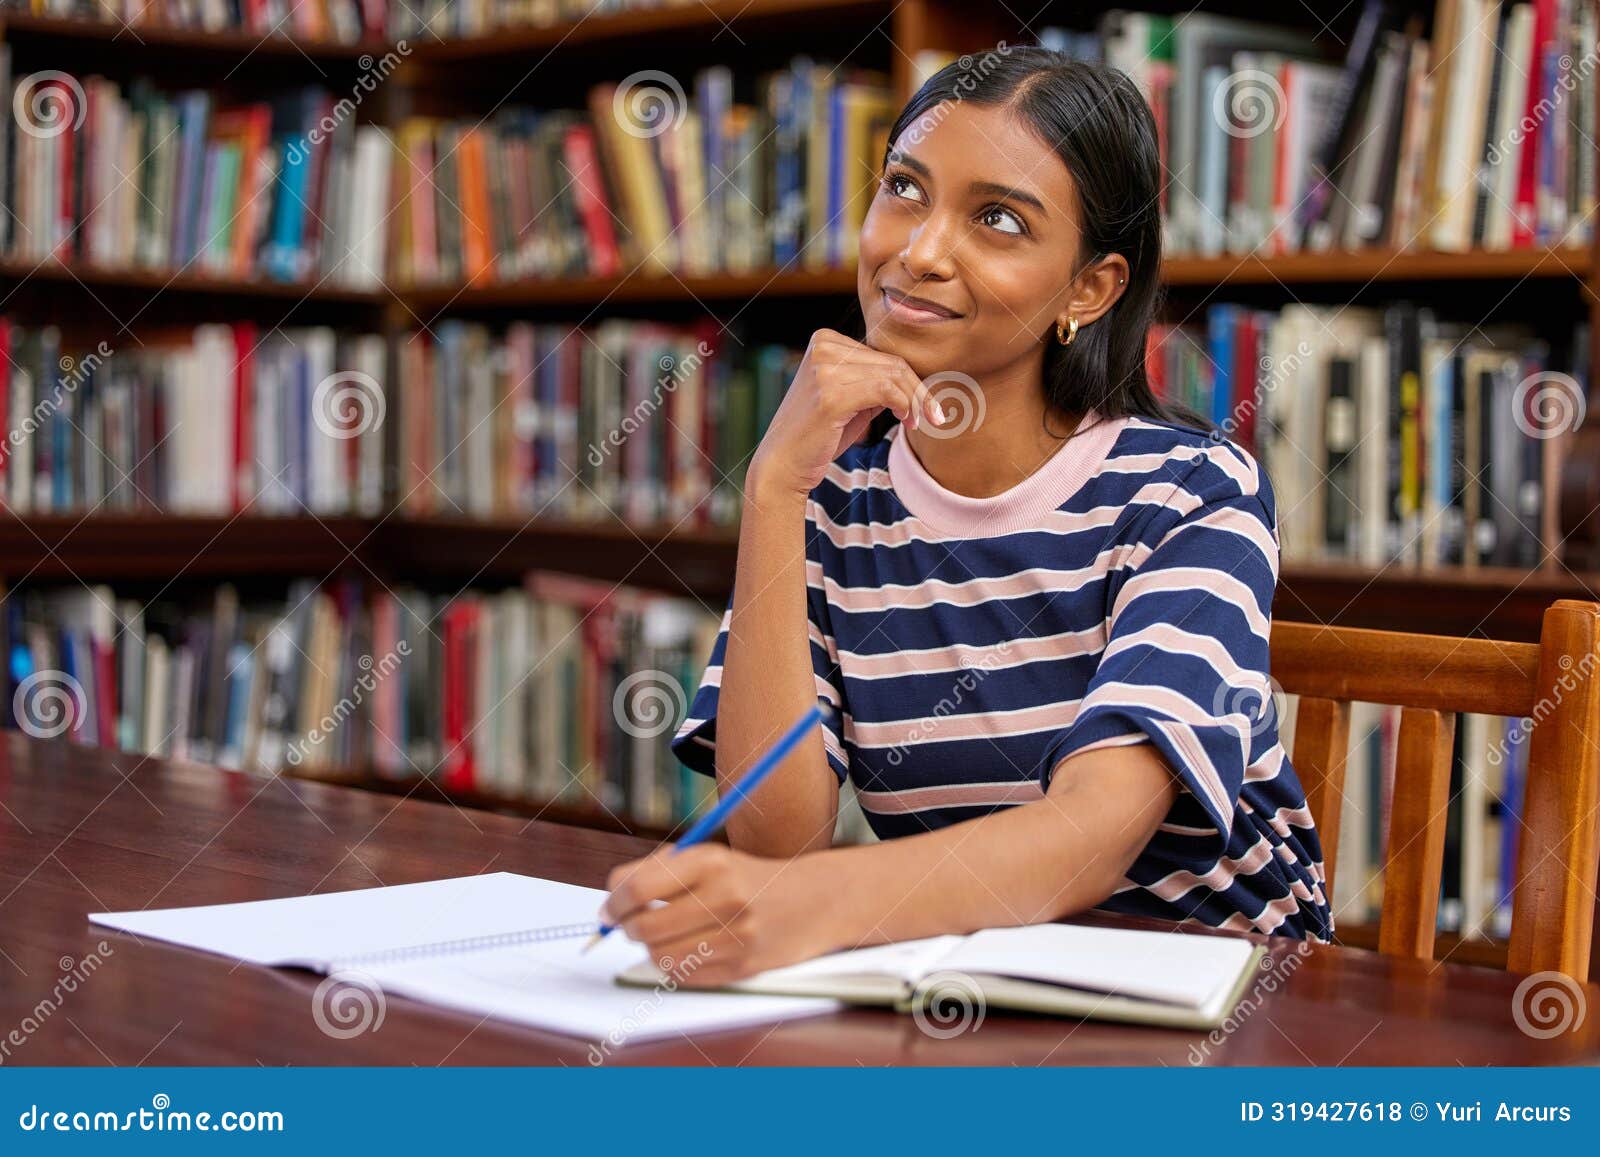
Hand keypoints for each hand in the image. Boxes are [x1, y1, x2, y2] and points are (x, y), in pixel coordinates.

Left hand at [599, 844, 841, 986]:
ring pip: (660, 957)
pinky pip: (685, 975)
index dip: (613, 901)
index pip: (638, 887)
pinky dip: (675, 964)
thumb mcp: (709, 858)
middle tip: (626, 924)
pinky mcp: (743, 967)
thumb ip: (659, 872)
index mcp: (710, 862)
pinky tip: (686, 948)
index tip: (608, 907)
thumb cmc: (749, 878)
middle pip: (644, 927)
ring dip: (650, 948)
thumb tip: (612, 897)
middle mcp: (724, 897)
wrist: (815, 900)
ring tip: (660, 935)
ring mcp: (736, 936)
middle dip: (626, 928)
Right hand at [745, 328, 941, 500]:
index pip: (883, 355)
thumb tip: (917, 379)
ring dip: (914, 401)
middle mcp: (823, 347)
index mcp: (825, 341)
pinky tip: (905, 421)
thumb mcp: (850, 400)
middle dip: (919, 392)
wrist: (782, 465)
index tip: (926, 408)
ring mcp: (825, 369)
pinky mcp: (831, 394)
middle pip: (892, 363)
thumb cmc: (818, 435)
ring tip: (915, 424)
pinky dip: (904, 405)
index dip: (910, 381)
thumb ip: (876, 383)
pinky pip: (886, 390)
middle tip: (933, 418)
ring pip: (893, 376)